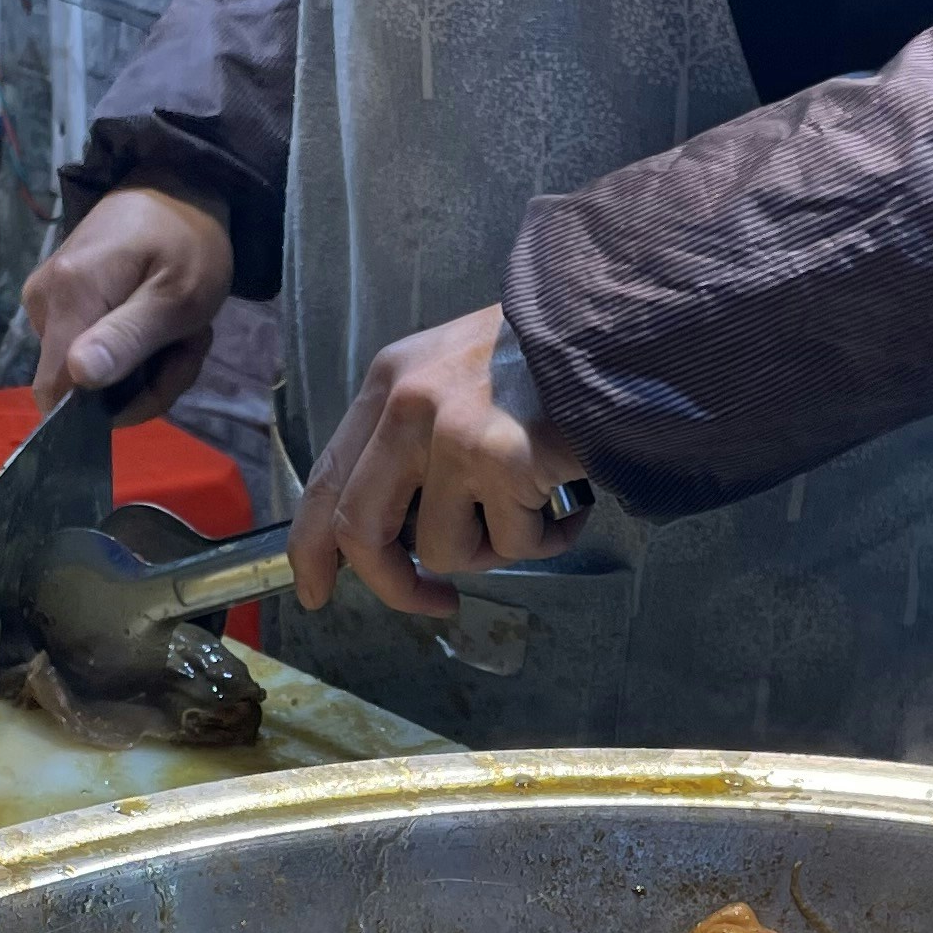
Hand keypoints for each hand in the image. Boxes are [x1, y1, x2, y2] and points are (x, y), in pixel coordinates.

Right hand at [23, 186, 232, 413]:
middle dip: (145, 380)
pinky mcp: (58, 302)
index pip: (57, 391)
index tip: (161, 380)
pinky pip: (92, 351)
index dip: (108, 406)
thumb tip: (79, 376)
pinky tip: (161, 320)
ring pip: (92, 373)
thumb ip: (128, 338)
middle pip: (81, 387)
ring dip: (148, 365)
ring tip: (180, 327)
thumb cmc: (188, 240)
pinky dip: (136, 348)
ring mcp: (46, 301)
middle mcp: (42, 301)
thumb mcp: (178, 296)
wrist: (177, 187)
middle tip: (187, 343)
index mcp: (69, 295)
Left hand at [289, 306, 591, 617]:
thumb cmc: (550, 362)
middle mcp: (408, 404)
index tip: (316, 589)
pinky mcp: (503, 460)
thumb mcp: (459, 377)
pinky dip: (550, 539)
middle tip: (434, 602)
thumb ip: (417, 441)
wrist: (620, 330)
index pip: (326, 479)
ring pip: (444, 548)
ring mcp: (452, 432)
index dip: (313, 548)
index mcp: (390, 381)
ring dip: (498, 549)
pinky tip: (573, 500)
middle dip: (394, 585)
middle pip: (361, 530)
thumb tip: (397, 532)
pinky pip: (514, 544)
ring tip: (539, 507)